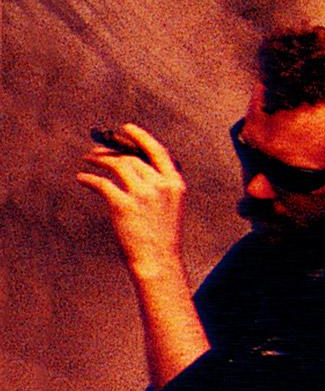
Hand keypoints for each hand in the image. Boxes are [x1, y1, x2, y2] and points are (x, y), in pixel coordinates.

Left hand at [76, 122, 186, 280]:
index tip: (126, 128)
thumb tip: (130, 165)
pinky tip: (82, 178)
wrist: (159, 262)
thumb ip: (156, 185)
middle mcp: (160, 186)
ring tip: (88, 160)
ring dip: (98, 159)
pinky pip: (101, 183)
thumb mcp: (169, 207)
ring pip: (116, 165)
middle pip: (131, 157)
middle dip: (111, 150)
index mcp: (175, 184)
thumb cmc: (161, 237)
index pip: (157, 152)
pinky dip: (88, 178)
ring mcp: (142, 195)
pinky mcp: (123, 205)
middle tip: (96, 151)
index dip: (141, 137)